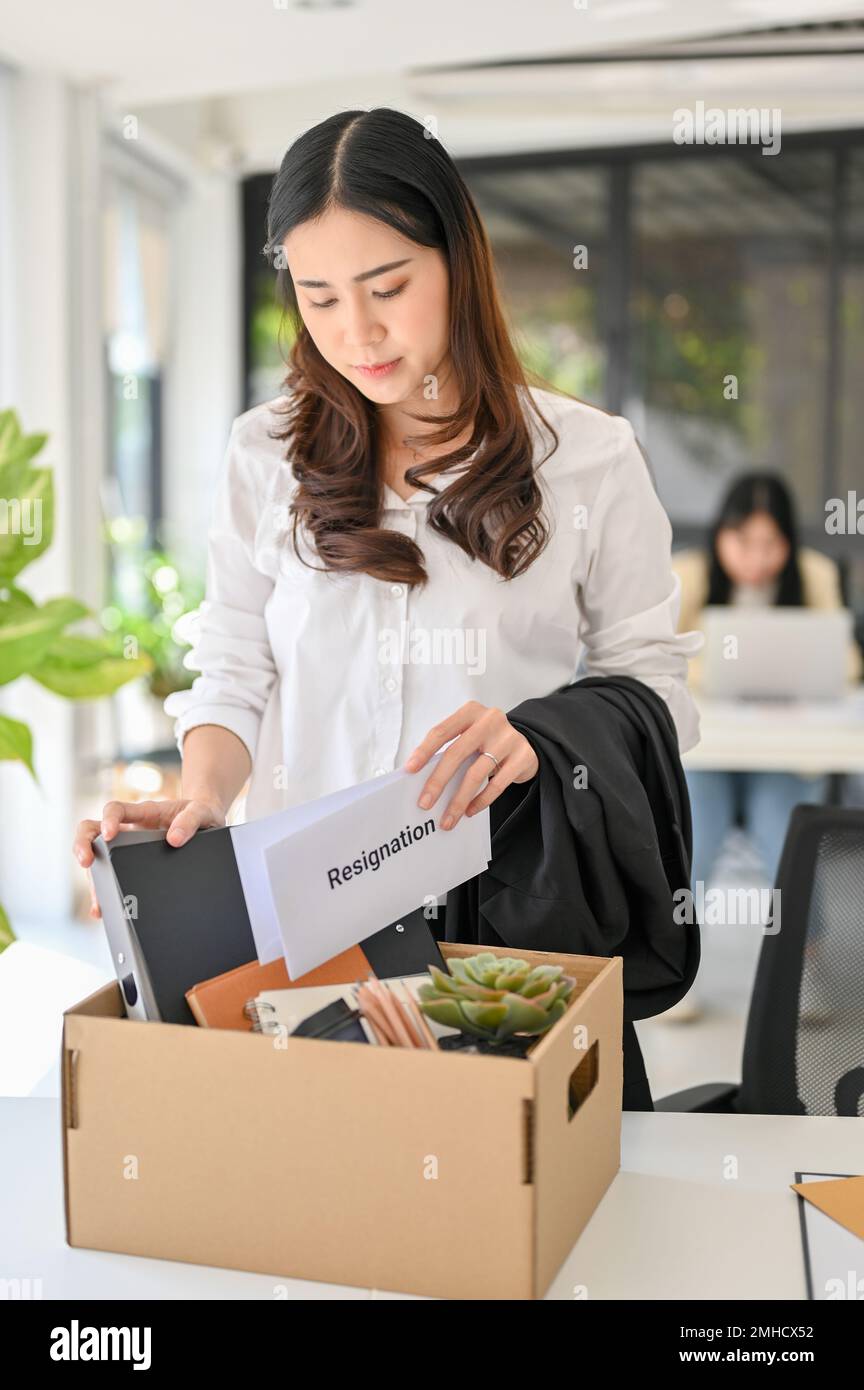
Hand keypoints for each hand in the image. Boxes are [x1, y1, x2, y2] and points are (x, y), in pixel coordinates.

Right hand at [73, 798, 225, 918]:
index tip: (109, 834)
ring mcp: (126, 847)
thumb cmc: (201, 813)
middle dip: (82, 844)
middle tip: (86, 862)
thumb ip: (190, 821)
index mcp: (143, 812)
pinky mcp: (130, 864)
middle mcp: (129, 829)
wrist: (207, 822)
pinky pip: (110, 876)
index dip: (108, 819)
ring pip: (97, 858)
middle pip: (91, 830)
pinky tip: (102, 911)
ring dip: (93, 878)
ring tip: (98, 902)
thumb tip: (174, 840)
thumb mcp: (202, 812)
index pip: (115, 809)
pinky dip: (103, 893)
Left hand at [403, 701, 538, 829]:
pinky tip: (469, 811)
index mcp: (471, 712)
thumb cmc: (488, 741)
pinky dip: (481, 801)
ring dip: (458, 800)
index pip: (441, 731)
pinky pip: (497, 784)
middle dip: (437, 781)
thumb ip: (451, 748)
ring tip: (448, 818)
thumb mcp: (470, 736)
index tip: (409, 769)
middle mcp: (490, 720)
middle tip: (424, 803)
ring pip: (476, 773)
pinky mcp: (523, 756)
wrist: (526, 744)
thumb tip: (422, 778)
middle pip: (457, 753)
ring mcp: (509, 738)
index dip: (424, 751)